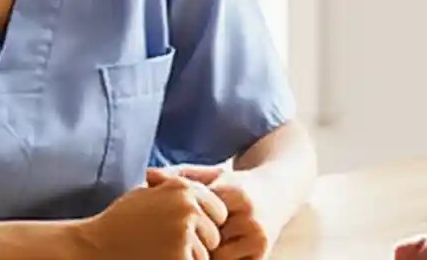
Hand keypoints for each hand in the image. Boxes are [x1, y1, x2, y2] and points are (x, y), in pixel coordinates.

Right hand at [77, 171, 227, 259]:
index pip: (218, 210)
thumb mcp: (147, 194)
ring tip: (160, 253)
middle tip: (168, 245)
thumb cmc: (119, 222)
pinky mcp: (179, 257)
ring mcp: (184, 233)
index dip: (204, 224)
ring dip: (188, 258)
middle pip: (215, 233)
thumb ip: (174, 189)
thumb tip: (201, 189)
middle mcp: (187, 206)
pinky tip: (159, 259)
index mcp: (182, 187)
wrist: (94, 247)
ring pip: (205, 254)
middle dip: (199, 243)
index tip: (185, 232)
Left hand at [152, 165, 281, 259]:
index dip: (180, 221)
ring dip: (202, 255)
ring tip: (190, 246)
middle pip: (205, 240)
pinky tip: (210, 252)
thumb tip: (148, 174)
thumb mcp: (210, 175)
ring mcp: (258, 240)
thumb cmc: (234, 185)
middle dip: (189, 240)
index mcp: (236, 193)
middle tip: (171, 239)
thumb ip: (179, 176)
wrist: (278, 192)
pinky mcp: (262, 256)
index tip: (166, 222)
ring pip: (216, 258)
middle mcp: (250, 218)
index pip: (197, 215)